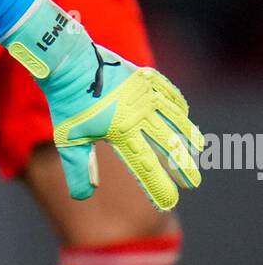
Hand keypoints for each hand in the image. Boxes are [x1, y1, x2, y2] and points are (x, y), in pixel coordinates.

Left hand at [50, 58, 203, 210]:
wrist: (69, 62)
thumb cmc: (67, 104)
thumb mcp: (68, 140)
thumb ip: (79, 169)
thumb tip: (86, 196)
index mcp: (122, 131)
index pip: (146, 166)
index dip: (159, 186)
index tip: (169, 202)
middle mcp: (139, 113)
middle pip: (168, 144)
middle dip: (182, 166)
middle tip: (193, 183)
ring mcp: (145, 92)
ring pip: (175, 118)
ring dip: (187, 135)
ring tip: (197, 149)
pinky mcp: (145, 77)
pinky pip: (169, 94)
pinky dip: (179, 107)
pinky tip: (184, 115)